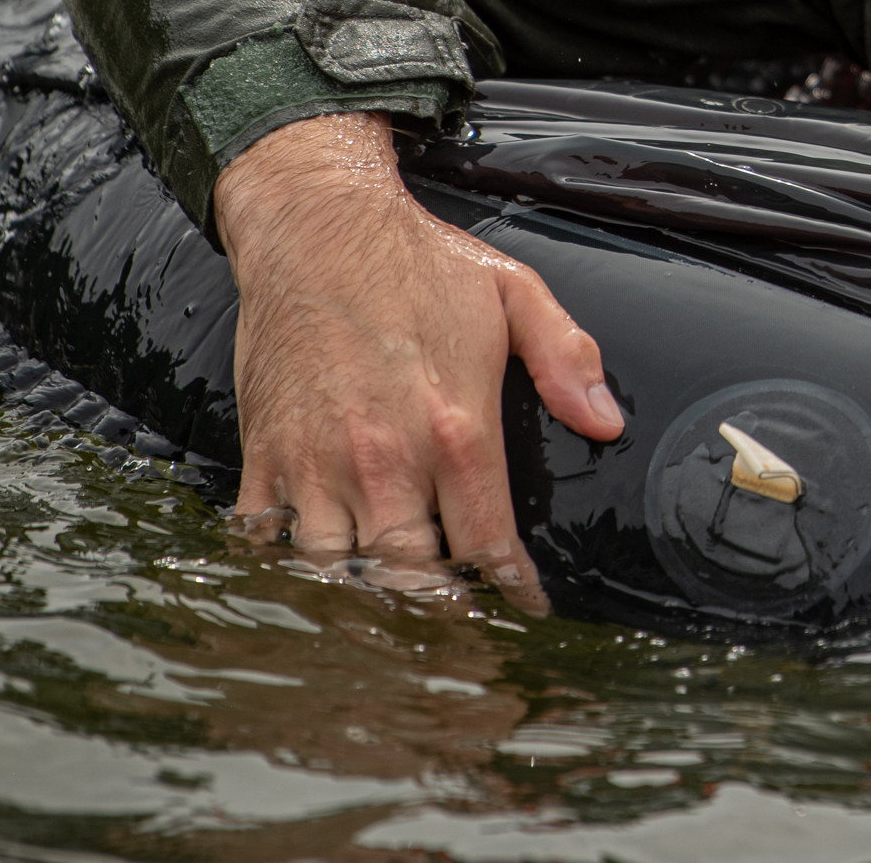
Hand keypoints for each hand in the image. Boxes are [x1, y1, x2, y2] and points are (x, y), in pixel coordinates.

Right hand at [212, 113, 625, 611]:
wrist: (314, 225)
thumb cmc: (418, 261)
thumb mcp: (514, 292)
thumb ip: (566, 358)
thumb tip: (606, 422)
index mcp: (455, 425)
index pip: (488, 543)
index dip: (509, 591)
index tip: (523, 612)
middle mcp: (383, 456)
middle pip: (409, 578)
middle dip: (437, 619)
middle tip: (459, 645)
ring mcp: (315, 461)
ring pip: (334, 574)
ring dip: (361, 606)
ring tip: (388, 631)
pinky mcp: (263, 454)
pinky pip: (264, 541)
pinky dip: (284, 574)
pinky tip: (310, 588)